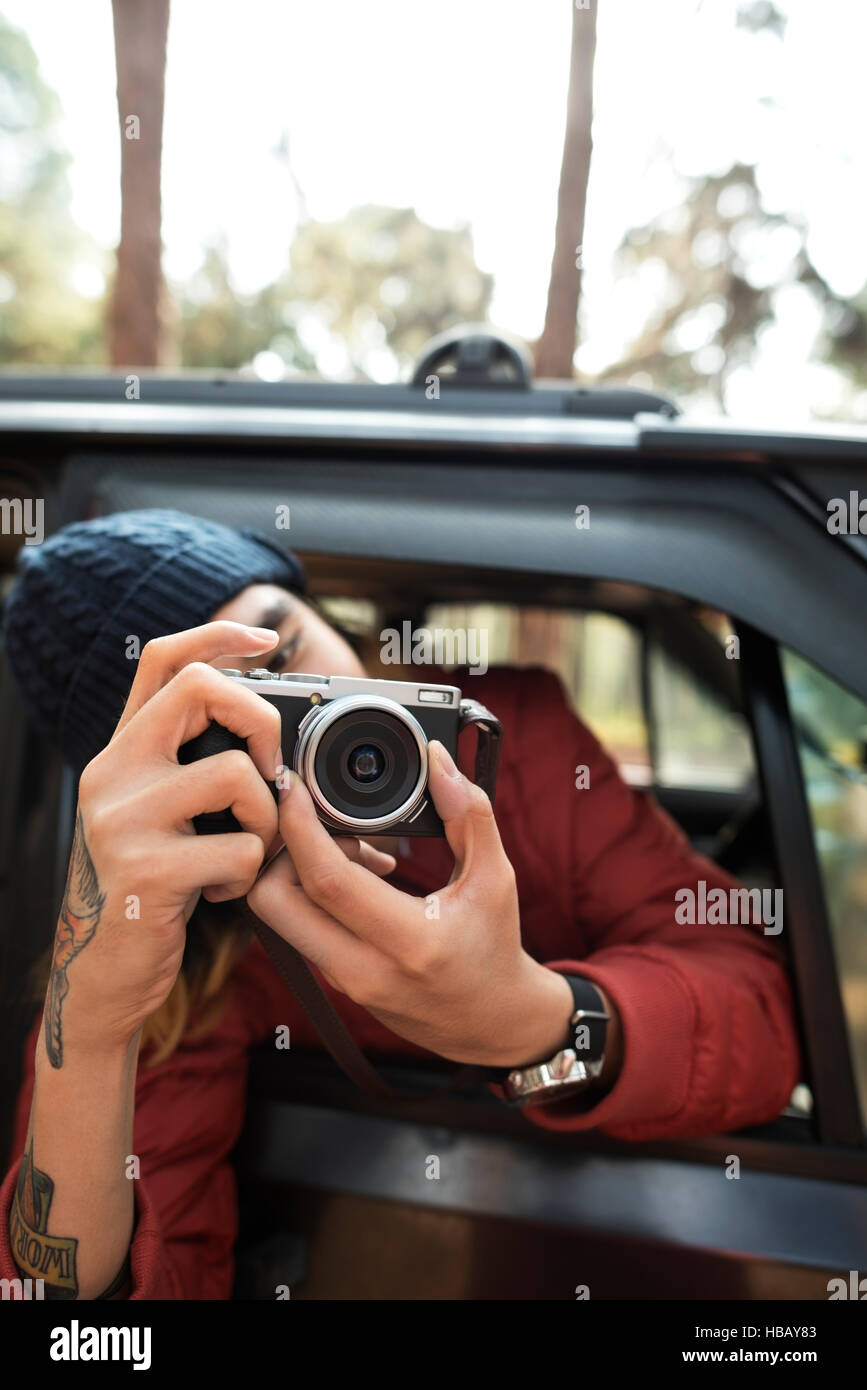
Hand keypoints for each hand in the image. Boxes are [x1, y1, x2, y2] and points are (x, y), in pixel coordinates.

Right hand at [46, 621, 285, 1064]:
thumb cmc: (154, 888)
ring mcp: (123, 818)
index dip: (219, 634)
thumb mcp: (162, 815)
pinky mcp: (146, 868)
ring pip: (236, 774)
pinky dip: (250, 874)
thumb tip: (284, 741)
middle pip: (201, 689)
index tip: (267, 639)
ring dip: (267, 820)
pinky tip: (221, 894)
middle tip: (273, 769)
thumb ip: (199, 768)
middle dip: (261, 719)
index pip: (163, 659)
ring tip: (246, 853)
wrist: (104, 971)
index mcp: (123, 751)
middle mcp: (112, 771)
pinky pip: (241, 848)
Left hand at [247, 740, 574, 1066]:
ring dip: (295, 870)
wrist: (492, 1021)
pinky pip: (297, 929)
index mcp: (409, 941)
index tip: (293, 786)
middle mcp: (364, 969)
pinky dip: (311, 892)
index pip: (326, 881)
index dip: (299, 826)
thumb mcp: (495, 878)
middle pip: (274, 900)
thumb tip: (437, 761)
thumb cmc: (495, 947)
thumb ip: (470, 814)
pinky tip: (356, 876)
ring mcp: (342, 982)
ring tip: (349, 849)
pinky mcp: (333, 984)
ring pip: (278, 915)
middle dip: (282, 847)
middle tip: (318, 821)